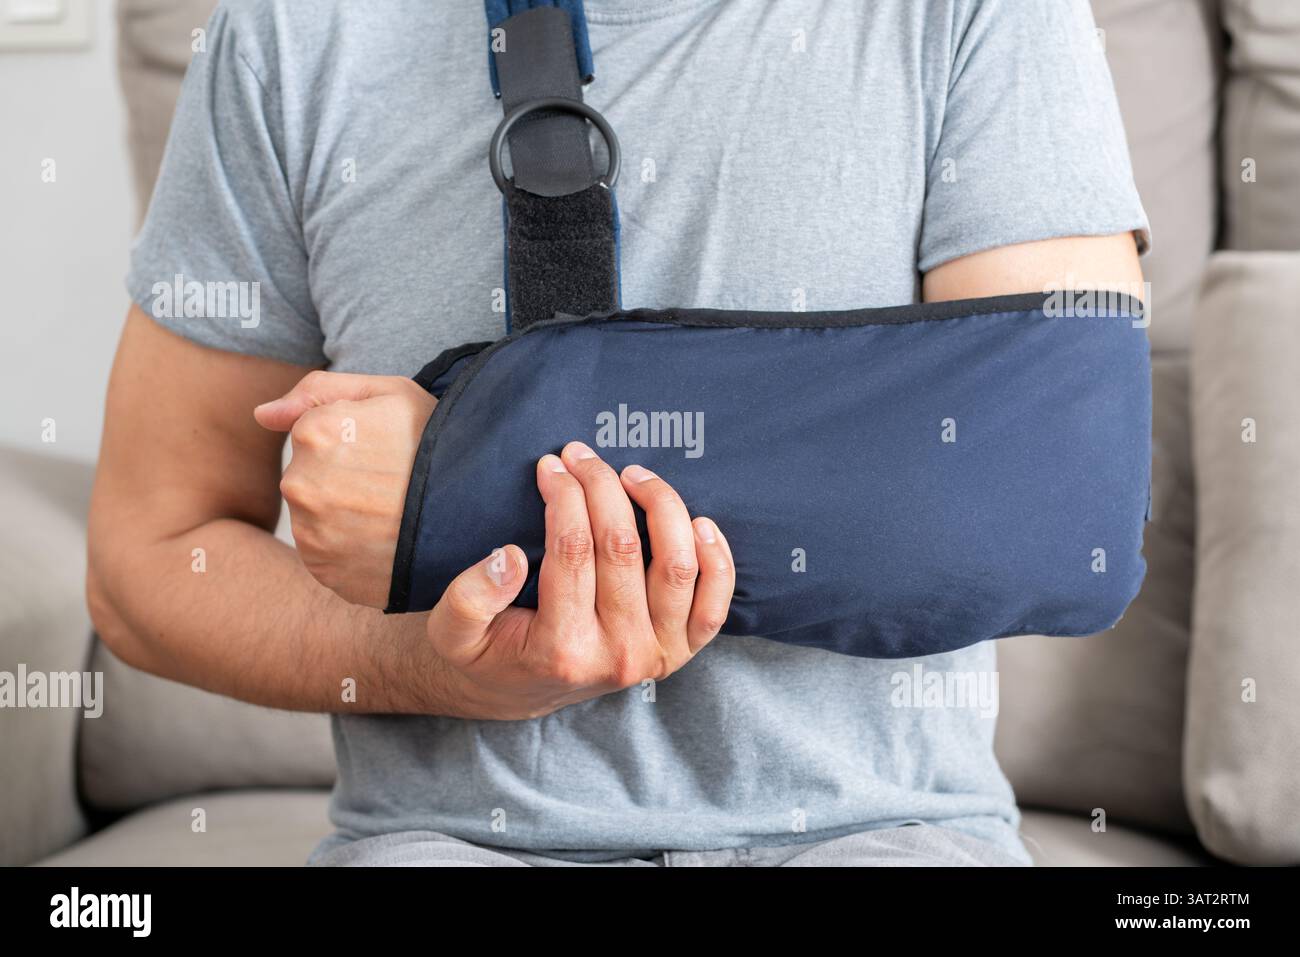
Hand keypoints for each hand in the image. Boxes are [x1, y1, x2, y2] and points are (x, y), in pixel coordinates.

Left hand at [254, 370, 435, 606]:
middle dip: (340, 476)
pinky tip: (383, 538)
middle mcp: (301, 486)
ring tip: (390, 512)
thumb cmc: (440, 446)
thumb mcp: (391, 393)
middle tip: (390, 483)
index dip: (351, 439)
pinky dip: (348, 547)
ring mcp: (311, 534)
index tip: (386, 450)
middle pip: (308, 476)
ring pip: (313, 515)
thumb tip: (262, 415)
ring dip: (342, 514)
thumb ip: (318, 391)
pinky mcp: (326, 573)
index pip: (310, 433)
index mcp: (313, 433)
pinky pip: (324, 553)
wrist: (481, 510)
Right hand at [428, 442, 735, 719]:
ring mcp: (656, 656)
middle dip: (602, 486)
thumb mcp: (451, 629)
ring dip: (661, 506)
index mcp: (562, 649)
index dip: (563, 495)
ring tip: (632, 474)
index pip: (572, 550)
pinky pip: (714, 605)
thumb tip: (509, 555)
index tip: (548, 465)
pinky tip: (699, 521)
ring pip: (677, 567)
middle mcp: (618, 656)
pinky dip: (716, 561)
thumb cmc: (482, 651)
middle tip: (580, 454)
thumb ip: (471, 594)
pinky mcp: (678, 652)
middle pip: (622, 547)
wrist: (513, 693)